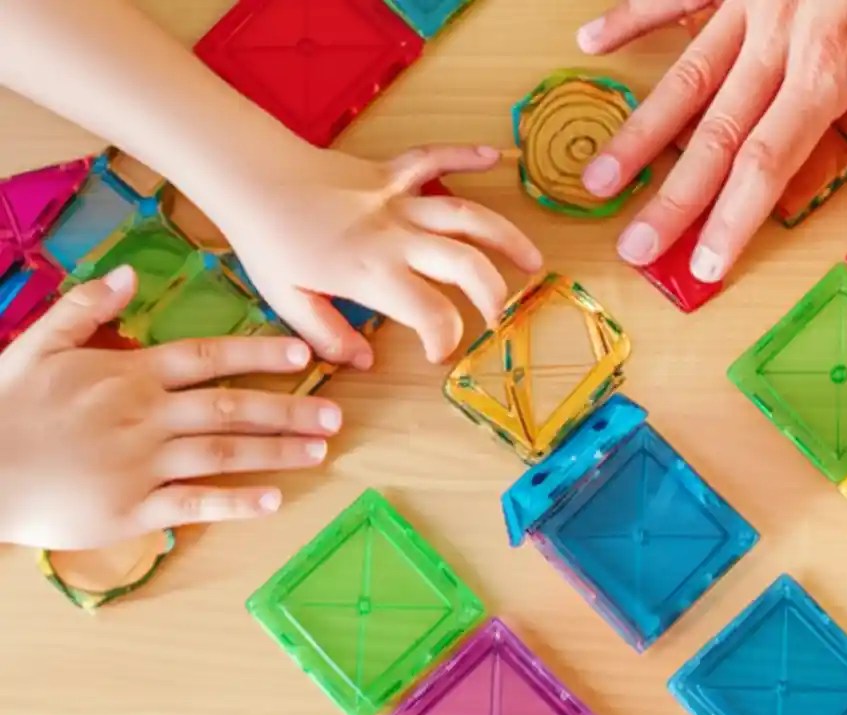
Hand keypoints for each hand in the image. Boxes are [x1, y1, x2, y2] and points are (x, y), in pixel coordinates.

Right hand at [0, 267, 343, 549]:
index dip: (259, 353)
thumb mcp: (38, 345)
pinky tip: (273, 499)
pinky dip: (236, 501)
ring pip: (223, 452)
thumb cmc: (5, 406)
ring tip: (320, 450)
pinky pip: (195, 503)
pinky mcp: (131, 508)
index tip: (303, 354)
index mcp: (129, 375)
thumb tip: (128, 274)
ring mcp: (141, 464)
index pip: (208, 358)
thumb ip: (86, 309)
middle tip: (334, 414)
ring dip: (276, 451)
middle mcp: (145, 416)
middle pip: (231, 407)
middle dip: (288, 409)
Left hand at [202, 144, 542, 367]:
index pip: (431, 314)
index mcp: (371, 273)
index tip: (439, 356)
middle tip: (498, 319)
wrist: (248, 175)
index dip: (445, 341)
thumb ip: (329, 336)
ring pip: (467, 215)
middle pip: (465, 264)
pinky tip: (495, 158)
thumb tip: (366, 361)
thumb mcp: (287, 301)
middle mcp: (396, 236)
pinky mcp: (390, 172)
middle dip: (492, 295)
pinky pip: (434, 158)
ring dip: (505, 238)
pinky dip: (465, 154)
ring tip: (532, 263)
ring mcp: (397, 200)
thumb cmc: (266, 240)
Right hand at [577, 0, 846, 280]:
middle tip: (633, 247)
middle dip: (672, 198)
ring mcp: (750, 1)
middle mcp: (778, 40)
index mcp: (830, 69)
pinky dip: (633, 16)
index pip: (767, 165)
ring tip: (599, 179)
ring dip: (641, 133)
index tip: (702, 267)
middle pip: (714, 137)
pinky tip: (591, 42)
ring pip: (684, 78)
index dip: (732, 220)